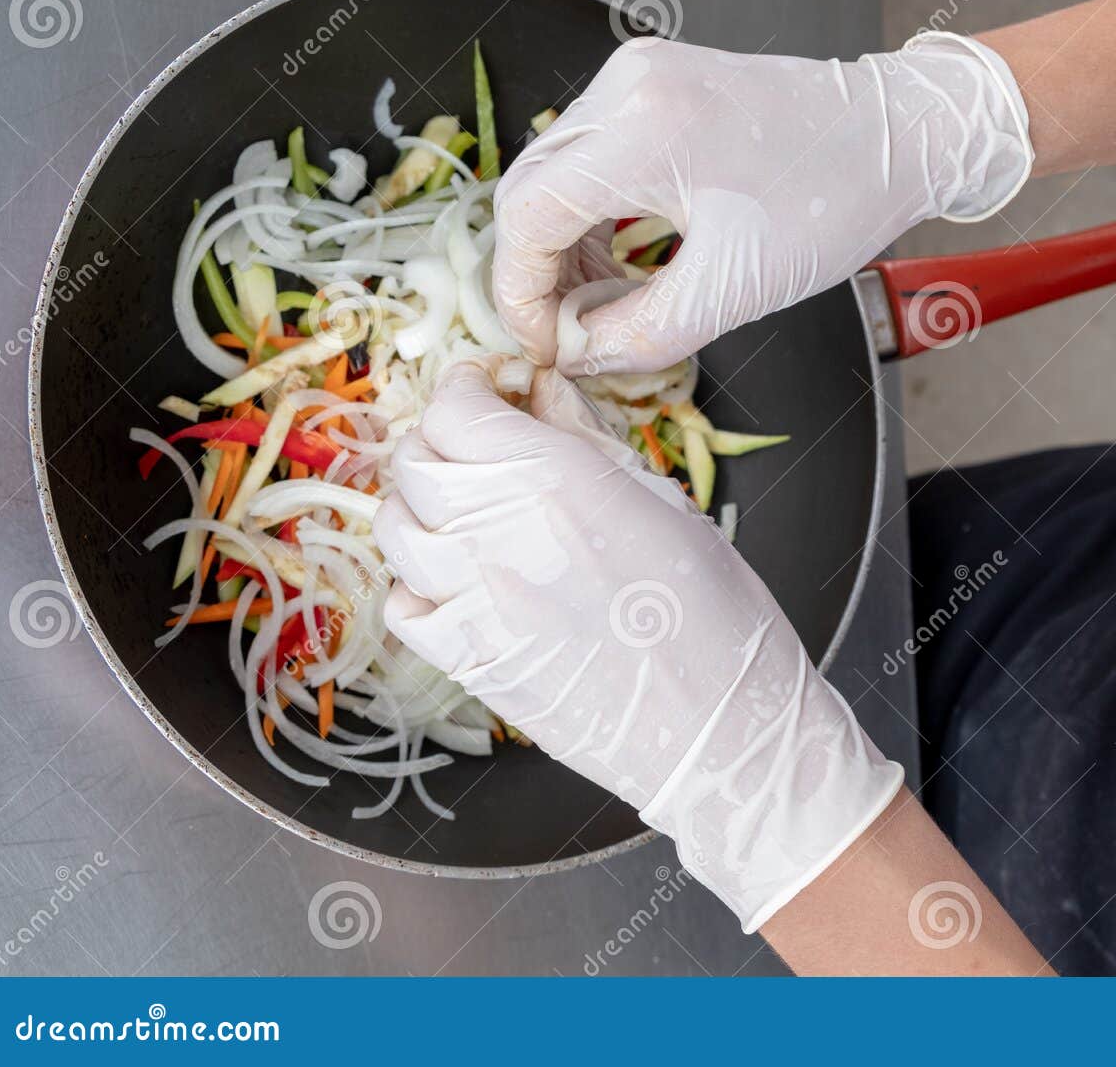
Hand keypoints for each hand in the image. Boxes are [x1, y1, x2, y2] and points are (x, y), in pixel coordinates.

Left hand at [375, 359, 902, 929]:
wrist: (720, 727)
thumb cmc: (717, 611)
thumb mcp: (664, 498)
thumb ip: (586, 438)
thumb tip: (540, 395)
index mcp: (554, 479)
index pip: (455, 406)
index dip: (468, 388)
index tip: (491, 391)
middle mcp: (495, 532)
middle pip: (416, 460)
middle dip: (445, 440)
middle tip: (484, 446)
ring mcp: (470, 602)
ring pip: (395, 527)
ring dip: (423, 506)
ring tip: (468, 510)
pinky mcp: (465, 661)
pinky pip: (402, 604)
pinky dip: (418, 581)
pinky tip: (462, 578)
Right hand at [492, 33, 1032, 374]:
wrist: (897, 135)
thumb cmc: (833, 201)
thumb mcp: (734, 289)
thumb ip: (640, 333)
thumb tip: (575, 355)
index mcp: (643, 129)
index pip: (529, 215)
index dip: (520, 292)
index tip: (544, 343)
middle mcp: (628, 85)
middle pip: (529, 187)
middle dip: (535, 271)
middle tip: (564, 332)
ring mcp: (637, 74)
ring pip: (555, 169)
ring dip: (562, 242)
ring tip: (597, 303)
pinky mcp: (654, 81)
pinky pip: (590, 150)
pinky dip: (592, 208)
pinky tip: (618, 257)